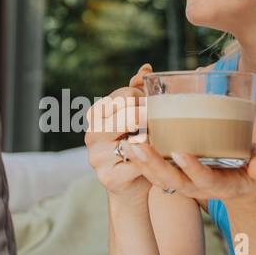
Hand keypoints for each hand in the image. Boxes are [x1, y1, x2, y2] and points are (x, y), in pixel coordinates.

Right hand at [85, 62, 152, 201]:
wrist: (133, 185)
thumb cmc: (136, 145)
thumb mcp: (135, 117)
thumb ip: (138, 92)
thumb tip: (145, 68)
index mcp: (96, 114)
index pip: (123, 96)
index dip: (144, 98)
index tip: (154, 105)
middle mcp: (92, 134)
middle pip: (127, 116)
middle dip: (149, 116)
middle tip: (163, 120)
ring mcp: (97, 157)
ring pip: (132, 141)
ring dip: (152, 139)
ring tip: (161, 138)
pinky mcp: (108, 177)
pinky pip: (136, 164)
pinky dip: (151, 160)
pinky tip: (160, 157)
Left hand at [127, 140, 255, 204]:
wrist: (244, 184)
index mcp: (220, 185)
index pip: (205, 180)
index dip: (193, 168)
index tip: (180, 153)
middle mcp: (197, 187)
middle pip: (173, 181)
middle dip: (155, 164)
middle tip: (139, 145)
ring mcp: (184, 183)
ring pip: (159, 178)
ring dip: (143, 162)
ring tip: (128, 143)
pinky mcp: (176, 176)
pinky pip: (155, 171)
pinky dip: (142, 160)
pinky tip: (129, 142)